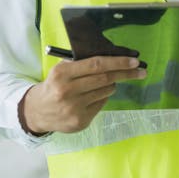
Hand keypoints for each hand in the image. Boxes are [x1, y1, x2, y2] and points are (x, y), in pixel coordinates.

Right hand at [21, 56, 146, 133]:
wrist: (37, 111)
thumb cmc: (54, 85)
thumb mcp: (61, 70)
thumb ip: (82, 63)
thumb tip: (114, 56)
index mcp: (62, 73)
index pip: (97, 64)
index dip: (118, 62)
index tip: (134, 61)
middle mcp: (67, 91)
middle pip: (105, 78)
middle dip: (126, 73)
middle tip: (141, 70)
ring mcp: (74, 108)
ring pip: (106, 91)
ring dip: (112, 84)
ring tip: (106, 82)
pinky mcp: (80, 121)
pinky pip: (102, 103)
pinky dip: (103, 97)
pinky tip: (93, 95)